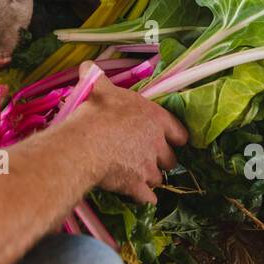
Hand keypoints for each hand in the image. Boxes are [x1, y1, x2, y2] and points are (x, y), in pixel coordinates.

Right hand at [68, 66, 188, 203]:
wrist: (85, 144)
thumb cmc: (96, 112)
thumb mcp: (97, 88)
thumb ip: (97, 77)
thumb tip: (87, 66)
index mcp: (155, 118)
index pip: (179, 132)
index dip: (173, 137)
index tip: (169, 140)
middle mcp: (157, 144)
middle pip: (170, 159)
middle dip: (160, 161)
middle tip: (144, 158)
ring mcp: (148, 167)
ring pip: (157, 178)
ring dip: (148, 178)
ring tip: (133, 175)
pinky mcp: (137, 186)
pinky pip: (148, 198)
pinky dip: (142, 198)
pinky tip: (134, 195)